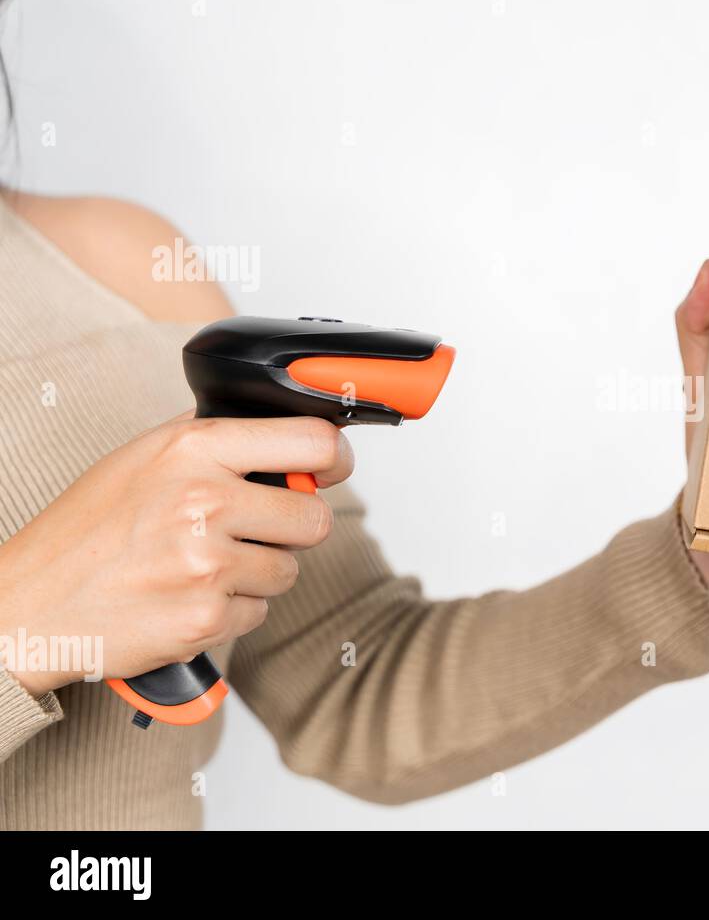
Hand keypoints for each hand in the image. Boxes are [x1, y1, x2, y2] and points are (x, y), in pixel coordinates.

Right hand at [0, 414, 352, 696]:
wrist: (28, 605)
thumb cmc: (85, 530)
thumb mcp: (143, 457)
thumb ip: (214, 444)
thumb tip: (284, 435)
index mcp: (194, 450)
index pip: (312, 442)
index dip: (333, 459)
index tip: (329, 470)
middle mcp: (204, 502)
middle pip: (314, 518)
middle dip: (291, 528)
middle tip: (250, 531)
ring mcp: (206, 564)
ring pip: (288, 570)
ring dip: (256, 573)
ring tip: (200, 566)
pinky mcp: (205, 619)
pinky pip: (259, 611)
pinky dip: (231, 610)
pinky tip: (186, 597)